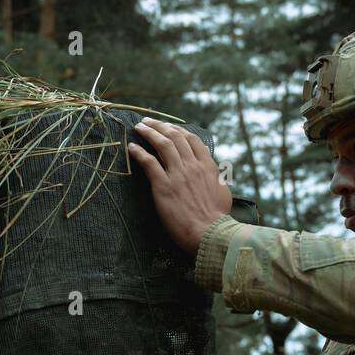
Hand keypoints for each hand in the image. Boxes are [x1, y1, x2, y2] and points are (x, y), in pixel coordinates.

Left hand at [128, 117, 232, 256]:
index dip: (179, 130)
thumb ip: (217, 178)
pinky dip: (139, 153)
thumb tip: (216, 170)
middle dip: (160, 126)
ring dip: (149, 132)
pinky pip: (149, 163)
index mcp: (207, 166)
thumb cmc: (218, 218)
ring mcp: (177, 174)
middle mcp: (192, 165)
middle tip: (148, 122)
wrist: (210, 232)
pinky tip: (131, 147)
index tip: (169, 127)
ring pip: (162, 144)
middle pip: (175, 136)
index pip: (192, 139)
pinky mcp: (164, 186)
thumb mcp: (223, 192)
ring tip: (139, 127)